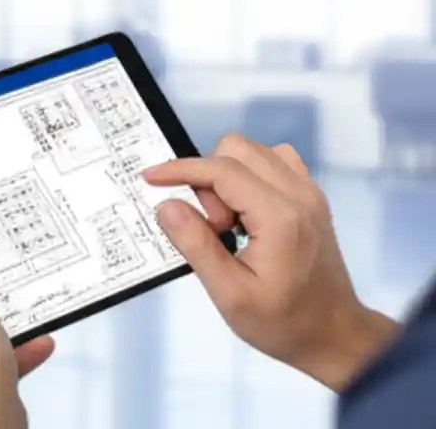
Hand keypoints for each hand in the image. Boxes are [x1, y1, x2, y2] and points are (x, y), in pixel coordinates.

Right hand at [145, 134, 397, 391]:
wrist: (336, 336)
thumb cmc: (283, 323)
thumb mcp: (229, 294)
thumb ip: (196, 245)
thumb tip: (165, 205)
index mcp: (280, 217)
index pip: (221, 170)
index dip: (180, 169)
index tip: (150, 178)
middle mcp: (299, 195)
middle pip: (236, 150)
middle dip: (209, 181)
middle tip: (213, 227)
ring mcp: (310, 193)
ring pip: (254, 152)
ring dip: (228, 178)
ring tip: (229, 224)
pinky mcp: (311, 199)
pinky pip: (273, 164)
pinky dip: (248, 179)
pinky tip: (246, 214)